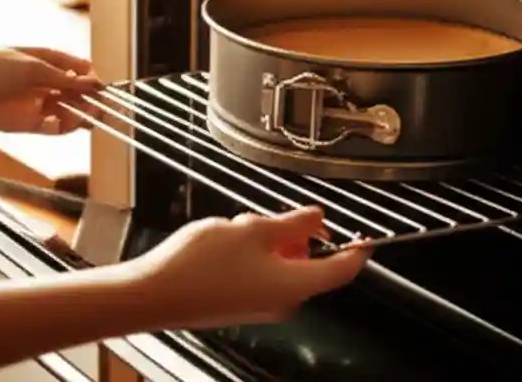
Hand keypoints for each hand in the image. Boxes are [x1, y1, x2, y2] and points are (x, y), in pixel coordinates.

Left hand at [0, 47, 102, 133]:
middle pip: (75, 92)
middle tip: (103, 106)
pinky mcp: (26, 123)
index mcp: (44, 60)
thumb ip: (63, 77)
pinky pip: (51, 127)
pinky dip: (60, 127)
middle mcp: (43, 82)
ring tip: (89, 117)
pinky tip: (60, 123)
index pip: (77, 68)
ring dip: (80, 115)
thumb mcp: (31, 67)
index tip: (102, 86)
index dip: (91, 77)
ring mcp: (35, 103)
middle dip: (90, 99)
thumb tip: (92, 82)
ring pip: (67, 111)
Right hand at [124, 207, 369, 329]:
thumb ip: (293, 223)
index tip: (367, 237)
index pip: (343, 270)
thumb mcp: (254, 231)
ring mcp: (260, 305)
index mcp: (294, 285)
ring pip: (281, 264)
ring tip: (238, 228)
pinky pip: (261, 273)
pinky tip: (225, 242)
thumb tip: (318, 218)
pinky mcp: (241, 304)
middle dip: (295, 235)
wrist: (154, 294)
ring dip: (268, 241)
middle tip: (272, 217)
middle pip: (309, 263)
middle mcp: (282, 301)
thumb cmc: (200, 266)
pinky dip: (252, 254)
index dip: (359, 250)